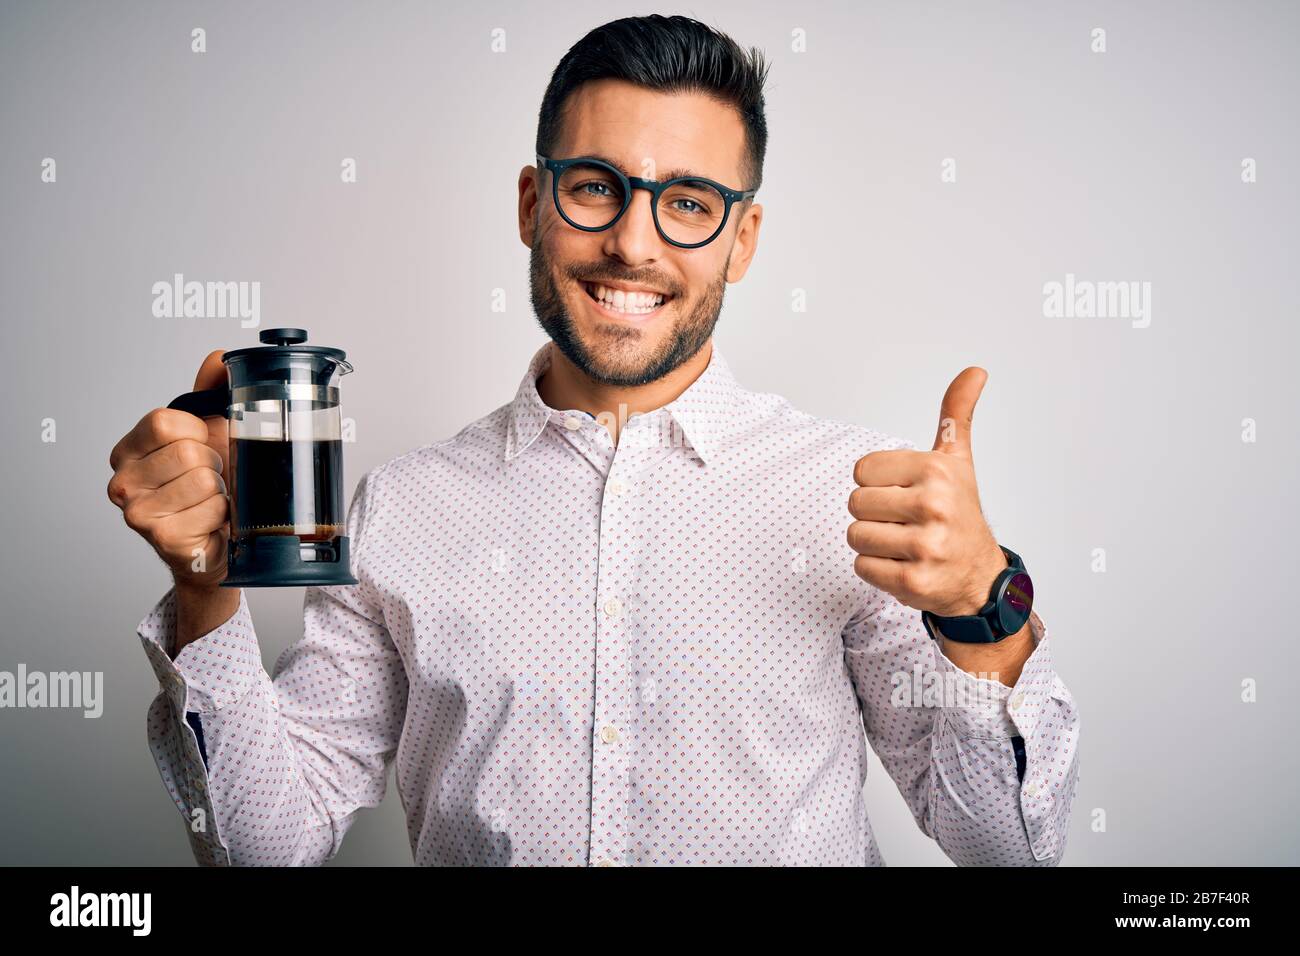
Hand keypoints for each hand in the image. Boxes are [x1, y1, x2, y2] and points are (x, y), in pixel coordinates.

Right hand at [107, 350, 231, 590]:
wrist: (216, 542)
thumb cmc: (208, 488)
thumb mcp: (210, 434)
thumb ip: (210, 394)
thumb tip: (219, 358)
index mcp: (128, 450)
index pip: (163, 421)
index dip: (197, 431)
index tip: (201, 445)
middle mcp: (123, 481)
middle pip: (187, 451)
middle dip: (212, 463)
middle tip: (208, 479)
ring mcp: (137, 513)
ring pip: (202, 479)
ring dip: (219, 489)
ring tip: (208, 500)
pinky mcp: (161, 538)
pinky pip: (212, 508)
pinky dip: (223, 514)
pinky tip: (210, 521)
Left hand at [847, 367, 1007, 616]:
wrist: (980, 576)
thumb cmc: (960, 514)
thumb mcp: (957, 461)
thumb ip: (956, 414)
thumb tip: (974, 370)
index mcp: (936, 470)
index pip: (861, 470)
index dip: (877, 484)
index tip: (906, 493)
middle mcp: (933, 506)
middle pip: (855, 503)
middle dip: (873, 515)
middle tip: (905, 522)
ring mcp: (925, 547)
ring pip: (855, 536)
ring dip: (873, 543)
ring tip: (904, 544)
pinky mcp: (912, 582)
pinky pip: (862, 567)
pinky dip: (877, 570)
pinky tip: (905, 565)